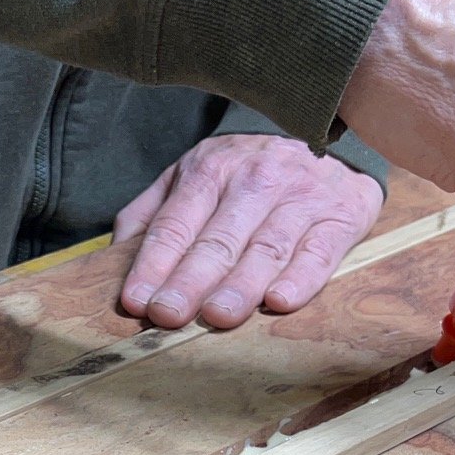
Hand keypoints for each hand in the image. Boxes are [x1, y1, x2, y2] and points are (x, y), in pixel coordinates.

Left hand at [115, 133, 384, 328]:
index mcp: (210, 170)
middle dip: (191, 280)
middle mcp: (256, 179)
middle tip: (169, 315)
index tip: (136, 302)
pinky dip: (301, 277)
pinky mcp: (341, 216)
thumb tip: (113, 259)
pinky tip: (281, 301)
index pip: (176, 225)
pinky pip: (319, 251)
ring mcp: (300, 197)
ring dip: (241, 284)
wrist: (325, 139)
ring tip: (219, 315)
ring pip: (266, 247)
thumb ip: (151, 214)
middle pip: (218, 239)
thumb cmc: (245, 174)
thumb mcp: (192, 176)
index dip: (154, 264)